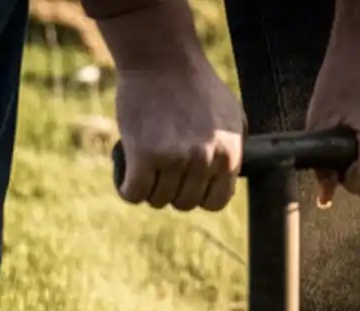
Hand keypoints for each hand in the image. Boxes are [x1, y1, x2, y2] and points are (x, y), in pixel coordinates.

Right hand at [114, 62, 244, 211]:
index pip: (215, 203)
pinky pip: (134, 193)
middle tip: (160, 169)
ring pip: (157, 199)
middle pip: (184, 203)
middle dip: (171, 190)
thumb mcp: (231, 115)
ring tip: (144, 167)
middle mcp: (204, 160)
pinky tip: (126, 177)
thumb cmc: (194, 83)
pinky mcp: (144, 156)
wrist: (161, 58)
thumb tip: (229, 177)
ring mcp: (175, 159)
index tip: (186, 182)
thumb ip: (234, 148)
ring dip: (148, 188)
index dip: (198, 195)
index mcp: (229, 154)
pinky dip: (127, 189)